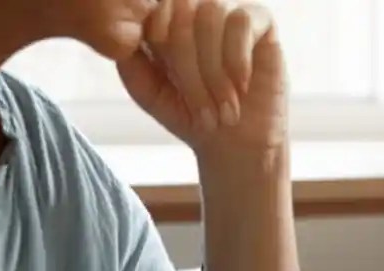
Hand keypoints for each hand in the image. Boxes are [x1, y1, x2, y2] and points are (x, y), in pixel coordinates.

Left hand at [117, 0, 286, 155]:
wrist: (237, 143)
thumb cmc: (192, 116)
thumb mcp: (148, 92)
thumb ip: (129, 60)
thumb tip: (123, 33)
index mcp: (164, 20)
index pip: (151, 7)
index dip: (157, 41)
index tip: (170, 85)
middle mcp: (194, 8)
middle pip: (179, 10)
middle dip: (187, 66)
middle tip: (203, 112)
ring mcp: (226, 11)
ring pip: (210, 15)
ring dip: (214, 69)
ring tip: (225, 107)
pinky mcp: (260, 20)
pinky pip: (241, 21)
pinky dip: (238, 59)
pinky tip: (242, 85)